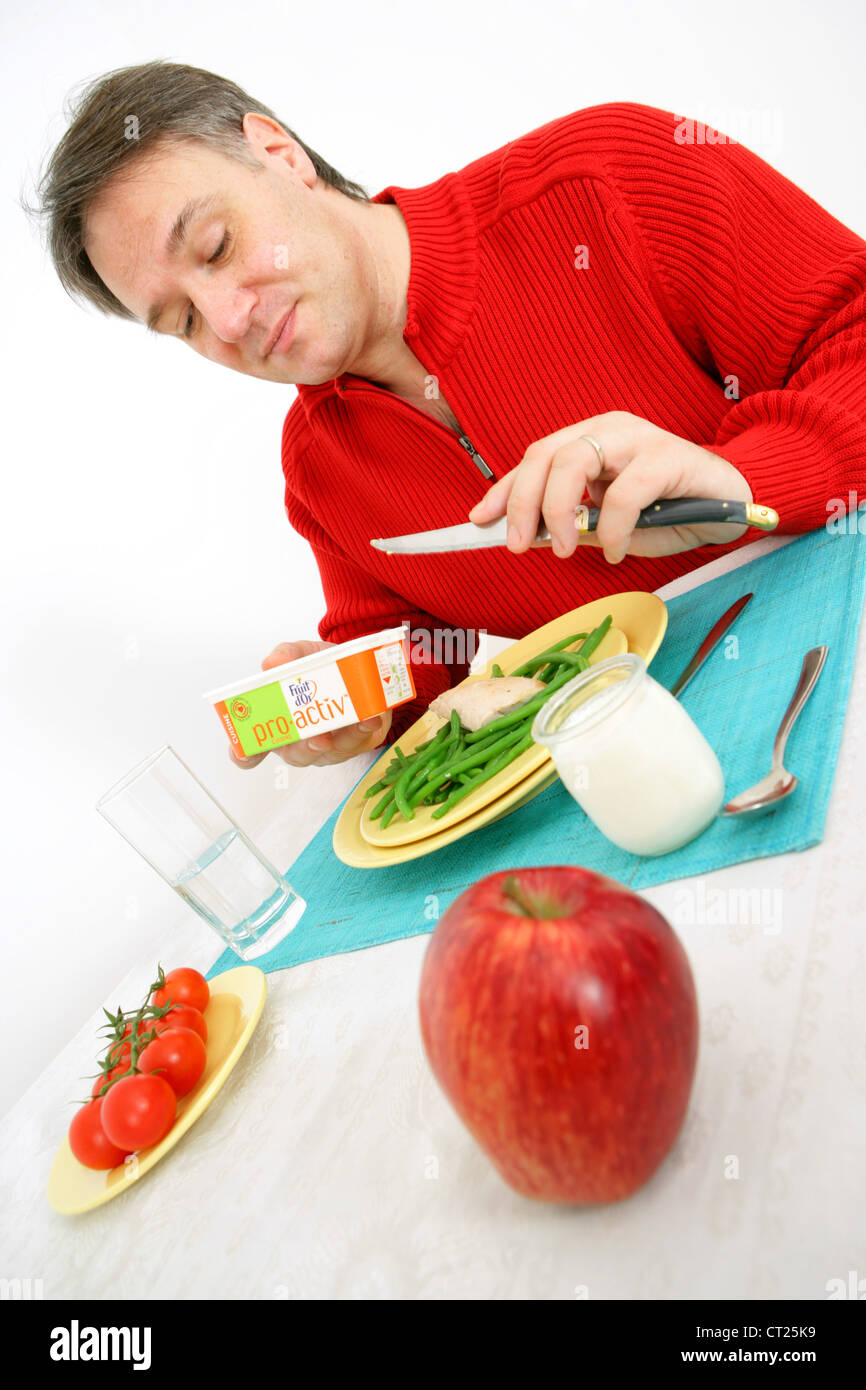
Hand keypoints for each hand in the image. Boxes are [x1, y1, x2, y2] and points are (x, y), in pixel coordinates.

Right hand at [228, 639, 392, 768]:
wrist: (358, 671)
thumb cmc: (322, 669)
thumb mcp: (302, 654)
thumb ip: (287, 655)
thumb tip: (272, 663)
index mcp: (277, 722)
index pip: (253, 749)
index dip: (245, 755)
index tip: (245, 755)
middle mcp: (298, 741)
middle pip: (294, 754)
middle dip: (305, 746)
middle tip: (315, 738)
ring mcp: (326, 747)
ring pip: (328, 752)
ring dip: (340, 740)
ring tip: (350, 724)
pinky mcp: (353, 745)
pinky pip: (357, 743)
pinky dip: (364, 729)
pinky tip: (370, 718)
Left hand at [467, 411, 752, 563]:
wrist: (731, 506)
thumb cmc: (668, 512)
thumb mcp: (607, 525)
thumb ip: (570, 526)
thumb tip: (525, 537)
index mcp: (589, 440)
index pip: (534, 459)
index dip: (503, 490)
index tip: (478, 521)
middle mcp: (608, 430)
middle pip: (545, 455)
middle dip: (522, 502)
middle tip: (520, 546)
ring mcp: (638, 438)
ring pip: (575, 461)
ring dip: (559, 511)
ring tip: (566, 549)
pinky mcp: (669, 457)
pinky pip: (625, 492)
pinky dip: (613, 528)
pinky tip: (617, 550)